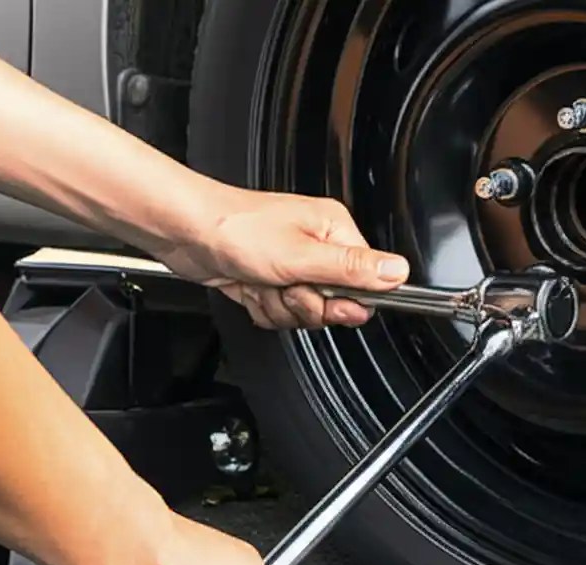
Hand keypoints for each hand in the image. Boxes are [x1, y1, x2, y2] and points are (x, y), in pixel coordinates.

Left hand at [158, 188, 409, 328]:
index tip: (324, 296)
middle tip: (285, 285)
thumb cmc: (236, 230)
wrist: (186, 234)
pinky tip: (251, 288)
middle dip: (304, 304)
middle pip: (334, 302)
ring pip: (305, 312)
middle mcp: (317, 246)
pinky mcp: (270, 280)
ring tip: (262, 282)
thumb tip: (398, 271)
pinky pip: (281, 313)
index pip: (365, 280)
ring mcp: (292, 265)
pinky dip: (263, 308)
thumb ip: (352, 268)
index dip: (343, 299)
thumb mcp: (301, 256)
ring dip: (279, 306)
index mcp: (333, 230)